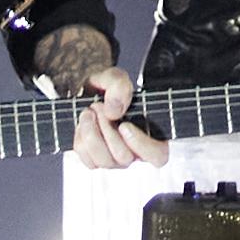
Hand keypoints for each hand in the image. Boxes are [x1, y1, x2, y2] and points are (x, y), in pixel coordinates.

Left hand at [39, 33, 170, 169]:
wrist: (86, 93)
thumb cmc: (107, 88)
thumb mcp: (114, 77)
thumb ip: (119, 86)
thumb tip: (114, 112)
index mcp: (151, 134)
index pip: (158, 155)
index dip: (141, 145)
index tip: (124, 125)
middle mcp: (134, 151)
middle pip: (124, 157)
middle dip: (107, 130)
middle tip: (98, 106)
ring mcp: (115, 159)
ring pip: (104, 161)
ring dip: (91, 134)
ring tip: (88, 112)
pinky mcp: (96, 160)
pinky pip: (88, 159)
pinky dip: (81, 140)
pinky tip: (84, 124)